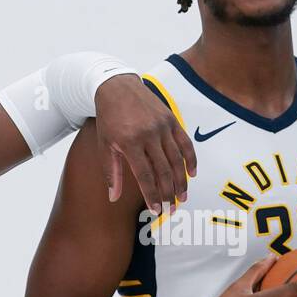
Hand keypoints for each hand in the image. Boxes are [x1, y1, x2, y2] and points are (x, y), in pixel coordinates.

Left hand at [94, 74, 197, 214]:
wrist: (117, 86)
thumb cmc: (109, 119)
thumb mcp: (105, 145)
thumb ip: (111, 173)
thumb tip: (113, 198)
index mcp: (130, 142)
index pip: (145, 175)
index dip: (152, 195)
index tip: (156, 210)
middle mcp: (148, 134)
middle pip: (164, 171)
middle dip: (169, 193)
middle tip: (171, 209)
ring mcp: (162, 126)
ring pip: (177, 160)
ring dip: (181, 182)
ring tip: (182, 197)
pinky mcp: (172, 120)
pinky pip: (185, 143)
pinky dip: (190, 160)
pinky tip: (191, 174)